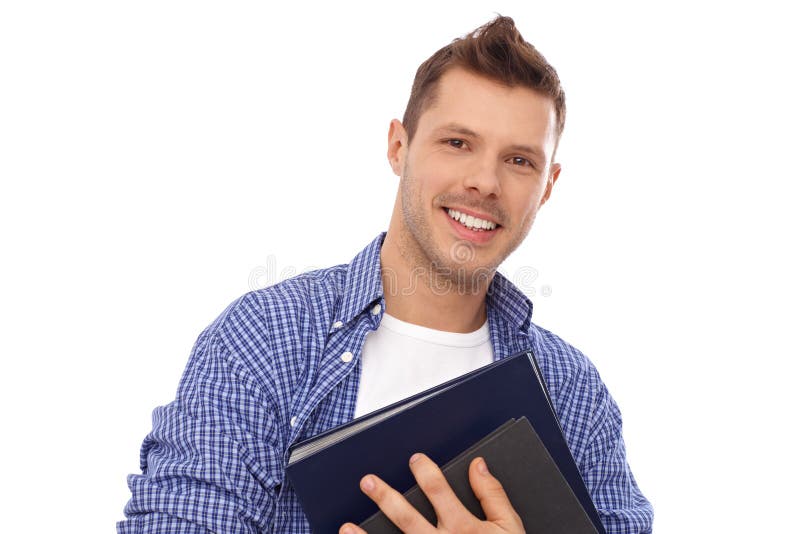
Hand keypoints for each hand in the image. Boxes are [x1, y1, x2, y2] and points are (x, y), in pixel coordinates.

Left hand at [339, 453, 523, 533]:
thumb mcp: (510, 528)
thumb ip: (493, 495)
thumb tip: (479, 465)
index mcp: (463, 528)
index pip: (438, 491)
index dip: (425, 472)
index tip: (414, 459)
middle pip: (406, 518)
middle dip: (385, 498)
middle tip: (367, 482)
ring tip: (345, 528)